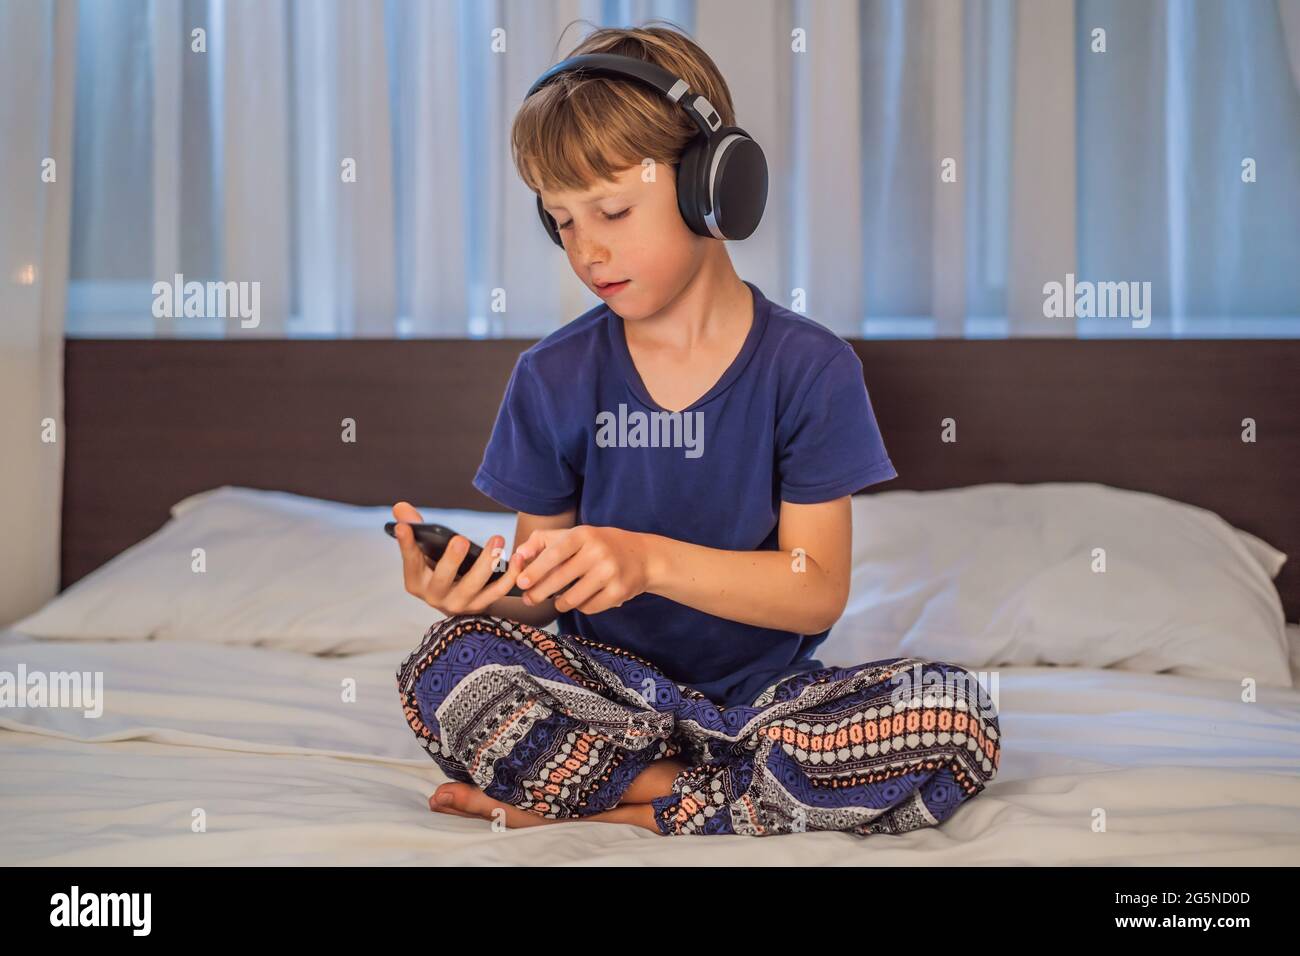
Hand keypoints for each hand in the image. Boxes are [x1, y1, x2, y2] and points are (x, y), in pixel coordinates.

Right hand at [391, 501, 523, 614]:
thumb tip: (400, 507)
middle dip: (451, 560)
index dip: (406, 545)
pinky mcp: (481, 606)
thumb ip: (414, 528)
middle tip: (461, 539)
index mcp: (416, 581)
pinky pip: (498, 591)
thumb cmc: (437, 568)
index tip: (403, 527)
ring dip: (487, 563)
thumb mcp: (424, 552)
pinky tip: (517, 557)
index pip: (409, 562)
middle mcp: (435, 596)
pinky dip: (509, 575)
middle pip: (443, 578)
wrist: (457, 600)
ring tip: (497, 539)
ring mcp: (459, 604)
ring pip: (474, 585)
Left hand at [513, 525, 652, 614]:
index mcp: (584, 534)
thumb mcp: (577, 535)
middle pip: (561, 578)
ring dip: (559, 603)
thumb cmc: (602, 545)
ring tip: (556, 601)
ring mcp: (610, 572)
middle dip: (540, 592)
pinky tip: (582, 600)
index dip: (536, 569)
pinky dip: (581, 607)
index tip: (521, 582)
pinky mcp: (619, 592)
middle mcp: (598, 552)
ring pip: (573, 598)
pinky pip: (588, 607)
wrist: (643, 557)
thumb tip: (519, 554)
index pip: (555, 553)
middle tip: (528, 599)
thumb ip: (544, 540)